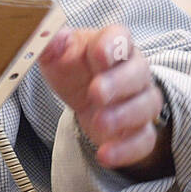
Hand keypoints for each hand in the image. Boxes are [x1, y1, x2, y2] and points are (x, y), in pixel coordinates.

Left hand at [38, 25, 169, 176]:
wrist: (86, 97)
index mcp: (113, 45)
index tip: (98, 55)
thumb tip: (43, 37)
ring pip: (146, 106)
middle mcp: (133, 71)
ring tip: (98, 123)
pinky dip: (126, 150)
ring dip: (123, 116)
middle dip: (118, 83)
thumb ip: (50, 45)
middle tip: (95, 93)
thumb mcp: (57, 56)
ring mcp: (139, 101)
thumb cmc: (76, 70)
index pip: (120, 38)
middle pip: (139, 72)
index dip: (112, 45)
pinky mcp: (138, 130)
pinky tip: (105, 154)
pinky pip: (144, 140)